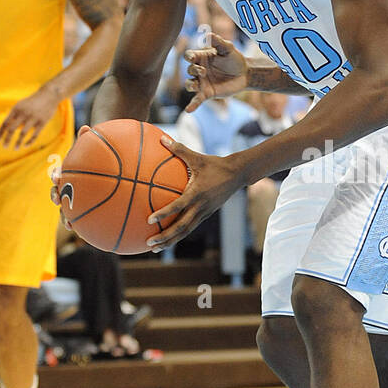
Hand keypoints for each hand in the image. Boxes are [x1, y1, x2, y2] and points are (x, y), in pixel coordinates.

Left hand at [0, 82, 61, 147]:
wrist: (49, 95)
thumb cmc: (33, 101)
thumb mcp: (21, 105)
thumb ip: (14, 115)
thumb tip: (7, 127)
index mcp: (16, 109)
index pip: (5, 123)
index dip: (0, 132)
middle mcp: (23, 114)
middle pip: (11, 129)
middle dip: (7, 139)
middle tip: (5, 147)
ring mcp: (33, 118)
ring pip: (22, 133)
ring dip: (18, 142)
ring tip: (15, 149)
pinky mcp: (42, 122)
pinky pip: (34, 135)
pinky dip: (29, 141)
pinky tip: (25, 146)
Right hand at [50, 126, 89, 224]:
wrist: (104, 167)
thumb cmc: (98, 156)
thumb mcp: (94, 148)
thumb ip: (88, 140)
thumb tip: (86, 127)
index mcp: (69, 173)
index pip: (59, 173)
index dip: (56, 175)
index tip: (57, 176)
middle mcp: (68, 186)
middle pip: (58, 193)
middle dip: (56, 197)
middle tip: (57, 200)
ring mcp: (74, 199)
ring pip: (66, 209)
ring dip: (65, 217)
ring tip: (70, 224)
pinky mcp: (82, 208)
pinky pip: (81, 217)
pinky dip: (80, 224)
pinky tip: (85, 231)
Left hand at [145, 136, 240, 250]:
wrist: (238, 174)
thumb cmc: (215, 164)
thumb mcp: (197, 156)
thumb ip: (179, 149)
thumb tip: (161, 138)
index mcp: (197, 193)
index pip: (178, 206)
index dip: (164, 213)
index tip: (150, 220)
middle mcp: (200, 207)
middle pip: (181, 227)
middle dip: (165, 237)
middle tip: (149, 243)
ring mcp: (204, 213)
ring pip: (186, 231)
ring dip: (170, 241)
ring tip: (156, 248)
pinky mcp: (206, 215)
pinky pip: (190, 227)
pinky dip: (179, 234)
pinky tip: (168, 238)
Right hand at [183, 32, 249, 111]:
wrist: (245, 74)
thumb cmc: (235, 59)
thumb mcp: (228, 49)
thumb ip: (218, 42)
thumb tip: (208, 35)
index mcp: (201, 57)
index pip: (189, 56)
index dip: (189, 57)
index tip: (192, 58)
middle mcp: (199, 70)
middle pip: (189, 70)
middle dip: (194, 70)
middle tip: (204, 71)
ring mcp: (202, 82)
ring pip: (189, 84)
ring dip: (190, 85)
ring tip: (196, 85)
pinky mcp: (207, 93)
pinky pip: (197, 100)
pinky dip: (192, 105)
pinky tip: (188, 111)